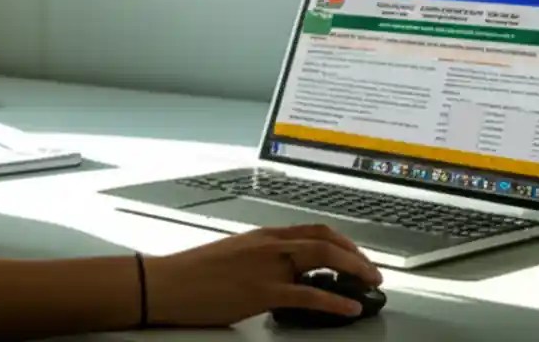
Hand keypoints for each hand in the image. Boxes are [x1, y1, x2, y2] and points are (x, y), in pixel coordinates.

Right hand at [142, 224, 381, 327]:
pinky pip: (309, 295)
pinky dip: (335, 301)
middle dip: (356, 255)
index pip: (313, 230)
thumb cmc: (192, 274)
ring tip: (370, 284)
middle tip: (373, 272)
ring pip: (323, 260)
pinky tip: (349, 308)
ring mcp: (266, 267)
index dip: (342, 241)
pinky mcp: (261, 292)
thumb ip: (259, 258)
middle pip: (325, 241)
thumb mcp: (232, 256)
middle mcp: (268, 245)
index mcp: (262, 236)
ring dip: (354, 271)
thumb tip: (283, 272)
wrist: (165, 283)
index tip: (356, 254)